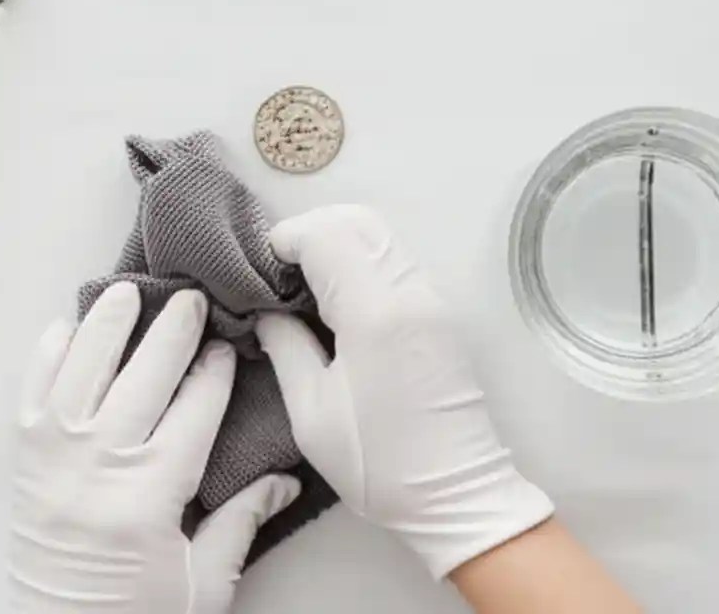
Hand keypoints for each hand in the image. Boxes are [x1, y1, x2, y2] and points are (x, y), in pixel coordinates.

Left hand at [9, 283, 300, 612]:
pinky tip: (65, 328)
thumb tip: (285, 481)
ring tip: (127, 291)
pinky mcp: (24, 461)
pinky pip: (32, 392)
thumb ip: (241, 522)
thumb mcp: (203, 583)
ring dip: (106, 326)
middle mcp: (100, 464)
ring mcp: (55, 457)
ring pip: (82, 370)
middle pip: (142, 376)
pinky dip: (47, 355)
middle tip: (192, 298)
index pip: (193, 411)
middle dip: (171, 332)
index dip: (214, 372)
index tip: (228, 344)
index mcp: (152, 494)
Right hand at [255, 206, 552, 578]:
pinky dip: (362, 262)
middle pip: (358, 222)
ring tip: (305, 288)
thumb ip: (285, 348)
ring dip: (338, 245)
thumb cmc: (378, 463)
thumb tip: (266, 311)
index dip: (286, 239)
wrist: (457, 495)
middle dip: (312, 233)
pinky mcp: (442, 314)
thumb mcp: (311, 414)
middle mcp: (411, 293)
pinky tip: (339, 301)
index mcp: (375, 314)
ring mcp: (433, 300)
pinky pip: (397, 261)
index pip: (327, 235)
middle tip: (279, 273)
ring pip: (381, 236)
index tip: (261, 269)